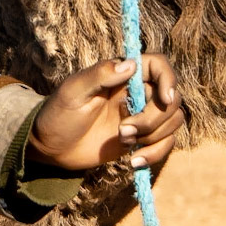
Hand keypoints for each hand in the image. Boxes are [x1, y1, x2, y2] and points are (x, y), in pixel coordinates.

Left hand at [27, 54, 183, 171]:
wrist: (53, 147)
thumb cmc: (58, 114)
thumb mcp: (72, 92)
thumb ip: (99, 75)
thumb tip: (130, 64)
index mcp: (120, 74)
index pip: (158, 65)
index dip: (168, 79)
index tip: (165, 99)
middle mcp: (136, 92)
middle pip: (170, 99)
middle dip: (152, 119)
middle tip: (123, 130)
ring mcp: (142, 115)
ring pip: (173, 120)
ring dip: (153, 136)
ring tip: (122, 140)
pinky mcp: (143, 137)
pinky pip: (167, 142)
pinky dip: (155, 153)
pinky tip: (134, 161)